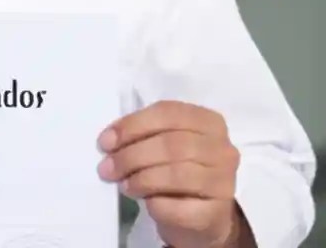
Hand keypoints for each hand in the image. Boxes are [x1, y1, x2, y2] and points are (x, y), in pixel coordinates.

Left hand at [97, 100, 249, 247]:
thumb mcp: (161, 143)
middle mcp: (223, 150)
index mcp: (209, 122)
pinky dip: (155, 204)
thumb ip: (142, 134)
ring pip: (176, 174)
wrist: (198, 216)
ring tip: (123, 184)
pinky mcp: (216, 213)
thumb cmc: (174, 170)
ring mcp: (224, 182)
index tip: (105, 142)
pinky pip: (178, 206)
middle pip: (171, 144)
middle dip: (131, 155)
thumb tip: (109, 140)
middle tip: (106, 168)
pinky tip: (146, 202)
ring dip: (140, 179)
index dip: (132, 125)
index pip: (169, 113)